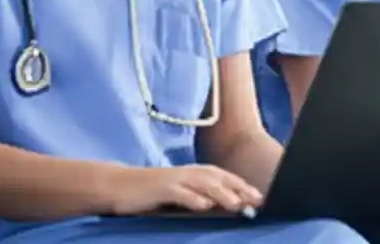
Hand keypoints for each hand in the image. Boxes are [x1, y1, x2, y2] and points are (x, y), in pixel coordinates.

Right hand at [106, 164, 262, 216]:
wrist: (119, 186)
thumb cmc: (152, 194)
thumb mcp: (179, 195)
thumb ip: (201, 198)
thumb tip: (228, 207)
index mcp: (193, 174)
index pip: (223, 178)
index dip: (242, 186)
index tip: (260, 198)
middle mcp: (186, 173)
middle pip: (217, 178)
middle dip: (238, 188)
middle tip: (256, 200)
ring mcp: (173, 179)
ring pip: (201, 183)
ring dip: (221, 193)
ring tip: (236, 204)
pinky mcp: (159, 187)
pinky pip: (178, 192)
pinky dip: (192, 197)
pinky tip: (203, 205)